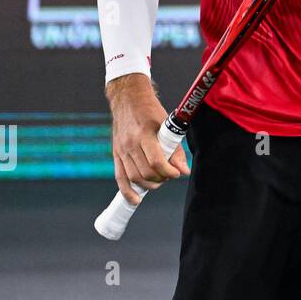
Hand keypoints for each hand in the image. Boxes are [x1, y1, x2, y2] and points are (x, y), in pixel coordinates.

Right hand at [106, 73, 189, 204]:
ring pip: (134, 177)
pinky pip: (120, 177)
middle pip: (145, 172)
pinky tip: (136, 200)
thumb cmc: (151, 111)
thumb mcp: (166, 125)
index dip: (169, 172)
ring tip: (159, 180)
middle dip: (160, 179)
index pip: (156, 161)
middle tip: (169, 175)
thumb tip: (184, 171)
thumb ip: (175, 149)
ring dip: (149, 184)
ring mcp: (121, 150)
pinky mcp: (116, 154)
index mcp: (144, 134)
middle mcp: (130, 144)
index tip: (177, 173)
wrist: (128, 99)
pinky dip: (127, 191)